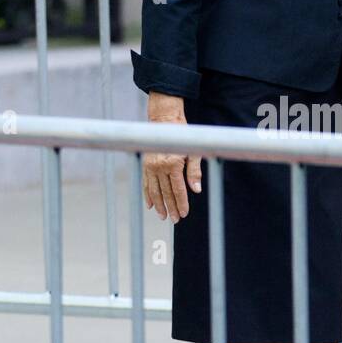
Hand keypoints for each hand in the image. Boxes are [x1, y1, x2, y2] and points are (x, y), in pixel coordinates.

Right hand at [142, 91, 201, 222]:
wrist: (165, 122)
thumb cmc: (183, 137)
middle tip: (175, 220)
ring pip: (155, 191)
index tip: (184, 214)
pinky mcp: (145, 165)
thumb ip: (194, 172)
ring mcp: (150, 166)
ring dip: (159, 205)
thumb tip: (196, 190)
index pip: (178, 190)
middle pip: (166, 193)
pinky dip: (148, 195)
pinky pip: (146, 184)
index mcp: (173, 164)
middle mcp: (160, 167)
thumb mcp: (194, 152)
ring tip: (163, 216)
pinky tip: (151, 205)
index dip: (181, 203)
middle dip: (171, 208)